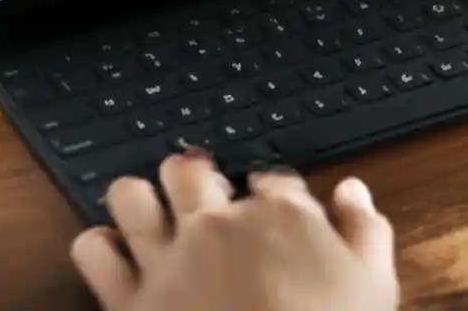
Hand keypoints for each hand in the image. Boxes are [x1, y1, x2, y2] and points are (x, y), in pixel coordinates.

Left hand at [70, 151, 398, 310]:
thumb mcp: (374, 285)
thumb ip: (365, 228)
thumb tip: (351, 190)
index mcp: (282, 215)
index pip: (274, 178)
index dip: (275, 192)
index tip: (277, 211)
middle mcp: (220, 224)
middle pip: (192, 170)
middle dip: (197, 177)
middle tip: (205, 198)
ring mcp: (169, 258)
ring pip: (131, 195)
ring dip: (140, 199)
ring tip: (150, 212)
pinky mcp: (130, 299)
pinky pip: (92, 250)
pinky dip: (98, 246)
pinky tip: (115, 255)